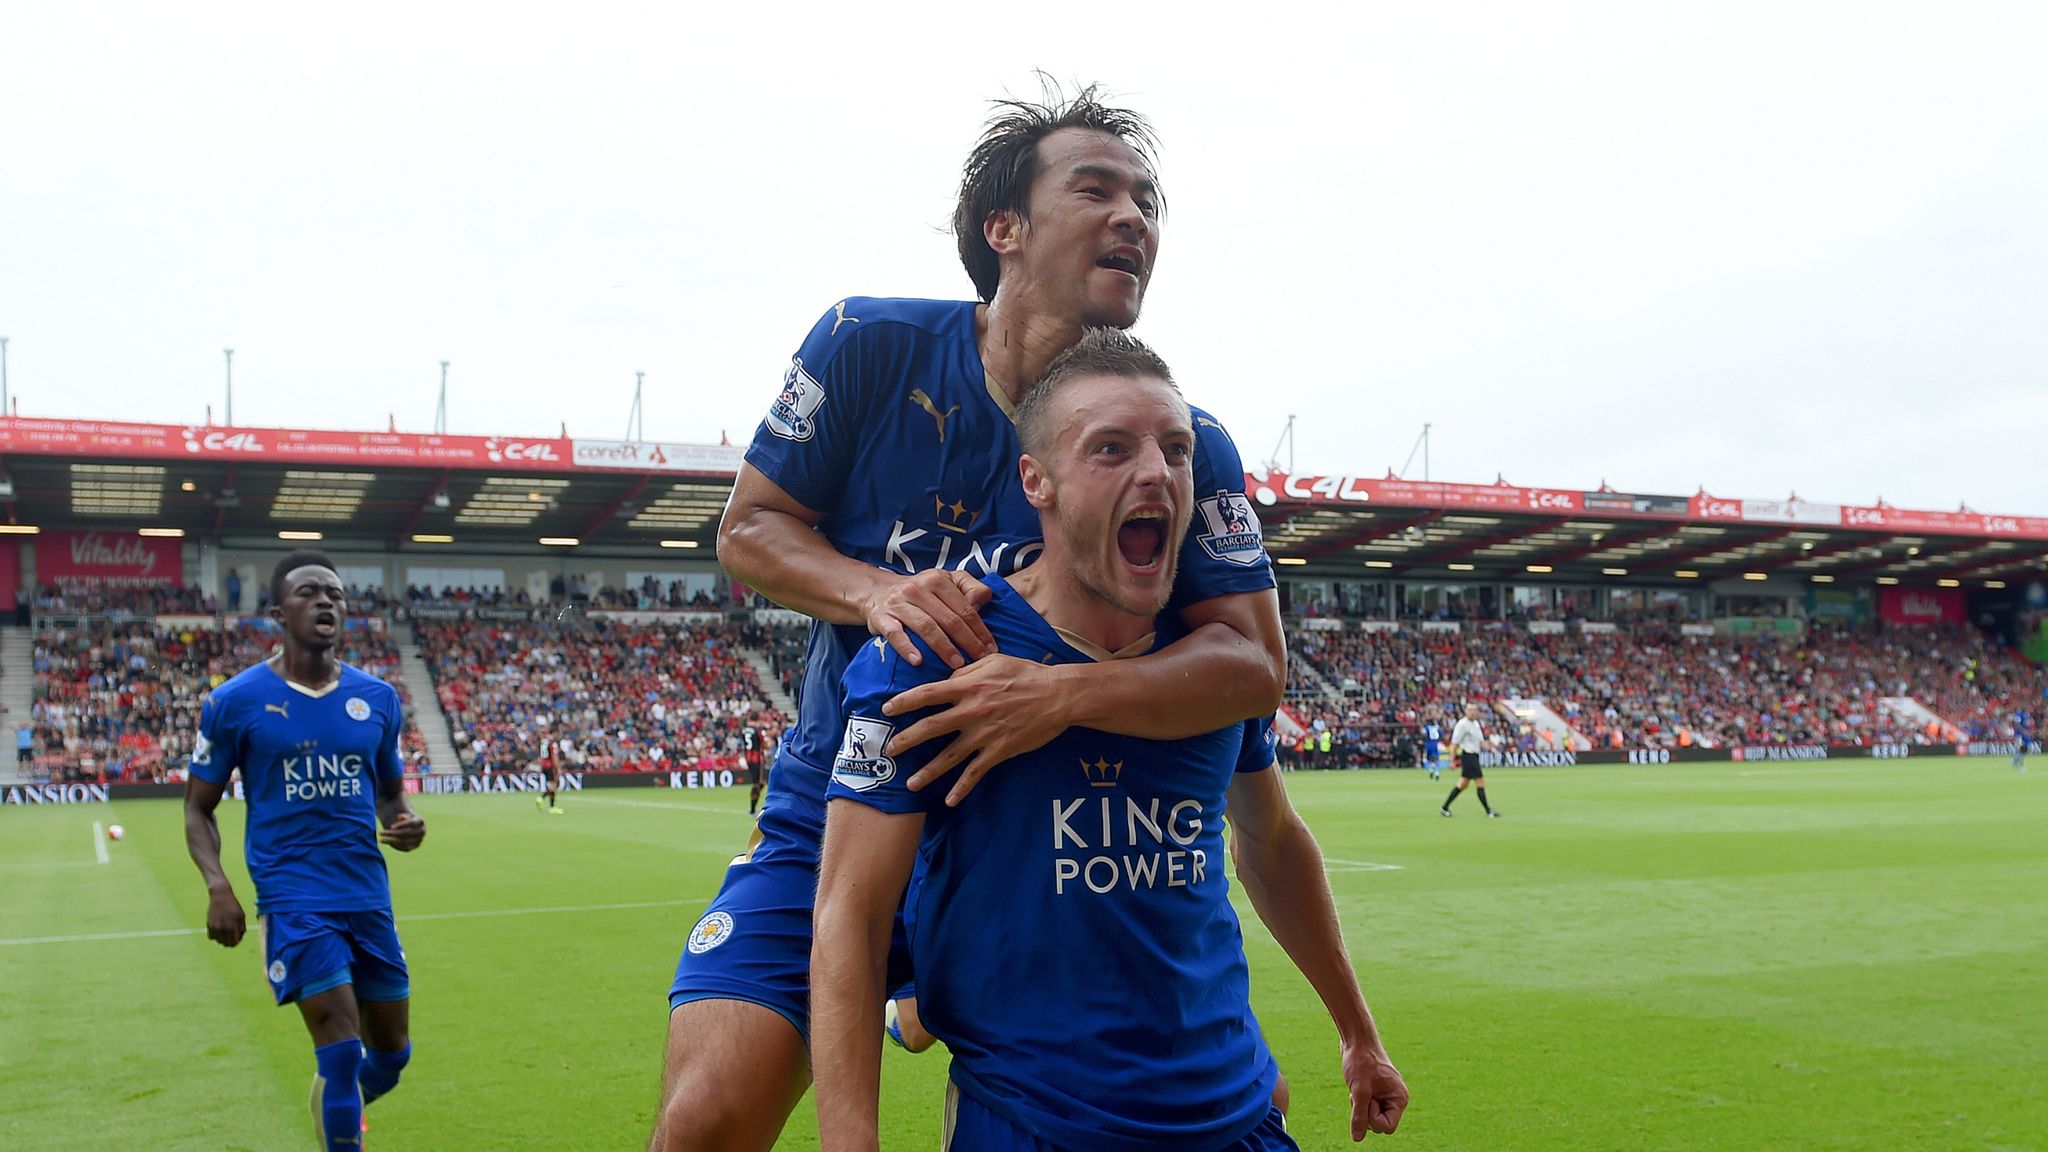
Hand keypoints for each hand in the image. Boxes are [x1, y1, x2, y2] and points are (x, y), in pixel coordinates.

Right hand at [205, 887, 245, 947]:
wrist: (220, 896)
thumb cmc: (233, 906)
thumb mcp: (241, 916)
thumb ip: (242, 928)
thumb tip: (239, 939)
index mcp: (232, 926)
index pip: (234, 942)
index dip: (237, 942)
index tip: (237, 937)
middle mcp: (222, 928)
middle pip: (225, 944)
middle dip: (230, 941)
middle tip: (232, 935)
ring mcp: (214, 927)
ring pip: (218, 941)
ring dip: (222, 938)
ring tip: (226, 930)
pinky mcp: (208, 925)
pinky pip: (211, 937)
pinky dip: (215, 935)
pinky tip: (219, 929)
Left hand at [380, 813, 426, 851]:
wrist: (407, 826)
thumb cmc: (401, 818)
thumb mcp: (401, 813)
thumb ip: (400, 812)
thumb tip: (400, 816)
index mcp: (420, 821)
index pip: (412, 823)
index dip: (402, 825)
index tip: (391, 827)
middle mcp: (422, 831)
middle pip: (407, 833)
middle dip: (392, 833)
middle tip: (380, 832)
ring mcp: (419, 839)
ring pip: (405, 842)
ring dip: (391, 841)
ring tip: (380, 839)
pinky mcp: (415, 846)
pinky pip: (405, 848)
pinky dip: (395, 845)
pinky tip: (386, 842)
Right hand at [864, 571, 995, 669]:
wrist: (878, 592)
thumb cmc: (921, 592)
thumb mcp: (946, 581)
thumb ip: (969, 587)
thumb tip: (982, 602)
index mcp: (937, 580)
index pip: (965, 608)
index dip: (980, 629)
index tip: (991, 649)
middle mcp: (918, 589)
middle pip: (948, 618)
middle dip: (968, 641)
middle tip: (980, 660)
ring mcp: (898, 603)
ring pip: (926, 626)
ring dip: (943, 647)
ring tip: (957, 664)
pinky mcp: (881, 618)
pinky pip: (895, 634)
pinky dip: (906, 648)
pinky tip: (918, 661)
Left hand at [885, 655, 1072, 804]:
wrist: (1058, 696)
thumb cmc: (1026, 673)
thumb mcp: (994, 661)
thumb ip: (966, 672)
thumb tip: (945, 681)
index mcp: (969, 687)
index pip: (928, 694)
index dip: (905, 702)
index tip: (888, 709)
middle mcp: (972, 711)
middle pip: (930, 727)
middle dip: (906, 740)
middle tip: (889, 751)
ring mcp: (985, 734)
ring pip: (949, 756)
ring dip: (928, 771)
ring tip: (910, 784)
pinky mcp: (999, 751)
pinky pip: (976, 773)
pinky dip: (962, 788)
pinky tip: (949, 800)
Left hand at [1343, 1039, 1407, 1138]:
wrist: (1356, 1040)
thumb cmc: (1361, 1061)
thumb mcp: (1359, 1090)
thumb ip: (1359, 1116)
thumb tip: (1357, 1138)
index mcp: (1399, 1098)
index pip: (1388, 1127)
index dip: (1374, 1119)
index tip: (1367, 1101)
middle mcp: (1394, 1099)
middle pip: (1379, 1125)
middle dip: (1365, 1113)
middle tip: (1360, 1093)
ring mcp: (1385, 1096)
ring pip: (1370, 1118)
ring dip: (1360, 1108)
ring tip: (1357, 1089)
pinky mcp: (1375, 1093)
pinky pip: (1365, 1108)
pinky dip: (1357, 1102)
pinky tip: (1355, 1089)